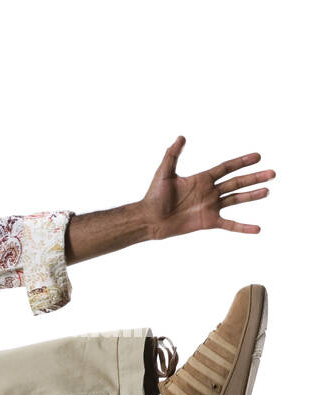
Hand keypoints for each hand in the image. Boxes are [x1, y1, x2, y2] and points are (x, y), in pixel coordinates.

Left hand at [138, 136, 275, 240]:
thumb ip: (173, 155)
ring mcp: (210, 206)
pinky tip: (257, 229)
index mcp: (202, 178)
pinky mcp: (208, 222)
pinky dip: (243, 227)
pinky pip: (229, 224)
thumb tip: (181, 137)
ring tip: (268, 191)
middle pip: (236, 182)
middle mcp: (209, 191)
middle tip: (273, 173)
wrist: (149, 219)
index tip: (258, 156)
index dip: (242, 161)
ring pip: (236, 199)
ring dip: (252, 195)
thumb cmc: (154, 196)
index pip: (226, 167)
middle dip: (254, 177)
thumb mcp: (164, 173)